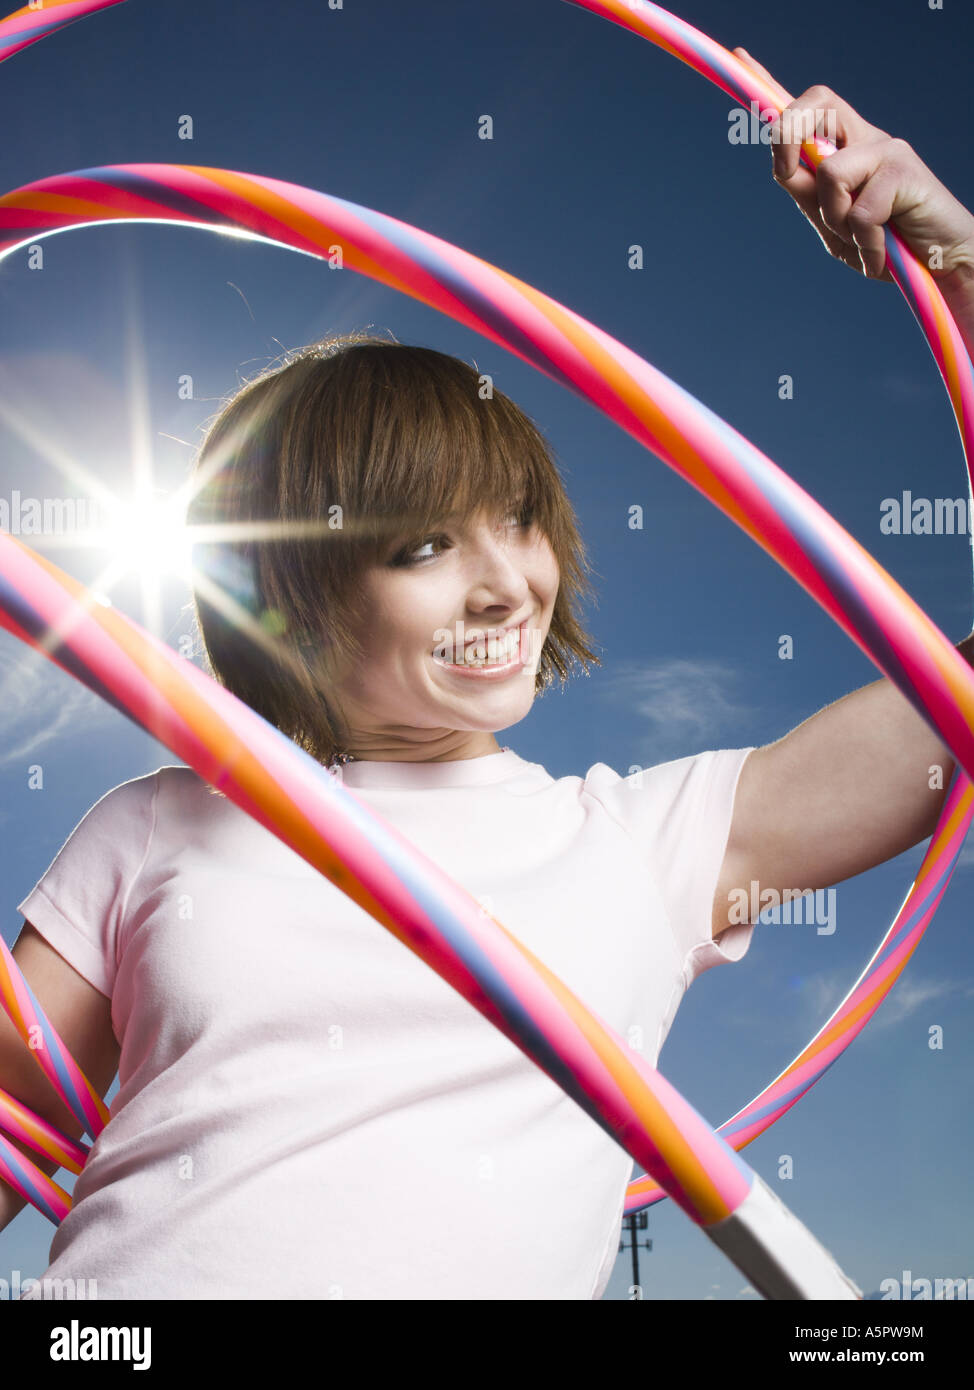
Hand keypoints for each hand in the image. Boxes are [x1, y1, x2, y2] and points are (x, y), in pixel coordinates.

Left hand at [733, 47, 973, 292]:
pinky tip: (880, 254)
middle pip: (812, 106)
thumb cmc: (882, 245)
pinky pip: (858, 210)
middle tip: (796, 184)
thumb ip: (809, 197)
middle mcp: (862, 137)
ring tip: (862, 240)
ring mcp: (885, 147)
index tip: (740, 56)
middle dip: (787, 141)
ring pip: (828, 171)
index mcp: (841, 148)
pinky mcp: (904, 166)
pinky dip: (863, 243)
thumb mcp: (834, 226)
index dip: (770, 85)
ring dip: (835, 219)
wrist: (936, 262)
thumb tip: (784, 168)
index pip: (804, 108)